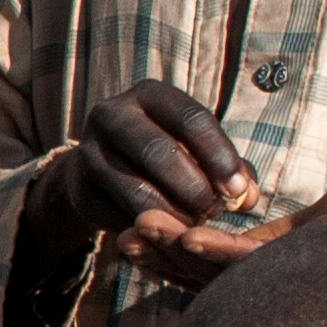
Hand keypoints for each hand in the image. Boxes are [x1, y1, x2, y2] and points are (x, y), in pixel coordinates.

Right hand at [54, 79, 253, 251]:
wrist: (98, 173)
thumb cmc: (164, 156)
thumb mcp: (195, 148)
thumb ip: (228, 167)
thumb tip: (246, 196)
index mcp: (149, 95)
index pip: (191, 119)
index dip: (219, 156)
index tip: (238, 189)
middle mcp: (112, 114)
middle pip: (159, 152)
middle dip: (194, 188)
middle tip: (214, 211)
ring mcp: (89, 151)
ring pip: (137, 189)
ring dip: (172, 214)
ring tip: (193, 224)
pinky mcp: (79, 189)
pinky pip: (118, 214)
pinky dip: (148, 228)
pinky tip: (165, 231)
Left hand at [111, 174, 326, 292]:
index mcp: (284, 272)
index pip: (247, 265)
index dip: (219, 251)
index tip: (189, 236)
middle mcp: (256, 287)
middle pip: (205, 272)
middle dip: (172, 250)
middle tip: (138, 226)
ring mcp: (235, 285)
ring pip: (186, 274)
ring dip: (157, 255)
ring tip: (123, 233)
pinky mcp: (220, 274)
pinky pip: (179, 270)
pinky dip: (156, 256)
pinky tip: (124, 238)